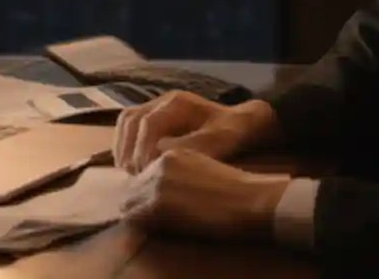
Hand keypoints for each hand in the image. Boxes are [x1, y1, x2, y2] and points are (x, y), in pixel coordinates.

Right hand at [113, 91, 280, 173]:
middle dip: (128, 149)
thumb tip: (160, 154)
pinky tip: (131, 166)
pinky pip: (129, 128)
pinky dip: (125, 146)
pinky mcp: (154, 119)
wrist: (246, 124)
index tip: (146, 172)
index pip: (148, 122)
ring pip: (126, 122)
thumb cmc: (234, 132)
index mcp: (178, 103)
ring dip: (123, 147)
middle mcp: (163, 101)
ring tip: (129, 172)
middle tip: (134, 175)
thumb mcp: (222, 140)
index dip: (142, 148)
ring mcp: (156, 107)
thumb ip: (193, 146)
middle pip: (130, 120)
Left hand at [121, 148, 289, 240]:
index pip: (144, 172)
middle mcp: (161, 162)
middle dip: (136, 200)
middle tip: (144, 215)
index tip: (150, 202)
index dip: (144, 189)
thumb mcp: (204, 170)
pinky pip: (136, 215)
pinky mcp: (159, 201)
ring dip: (137, 212)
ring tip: (151, 221)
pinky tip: (155, 226)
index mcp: (173, 153)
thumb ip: (182, 174)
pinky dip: (141, 223)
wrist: (248, 198)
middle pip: (132, 184)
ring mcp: (157, 181)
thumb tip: (169, 194)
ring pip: (130, 200)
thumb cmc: (237, 190)